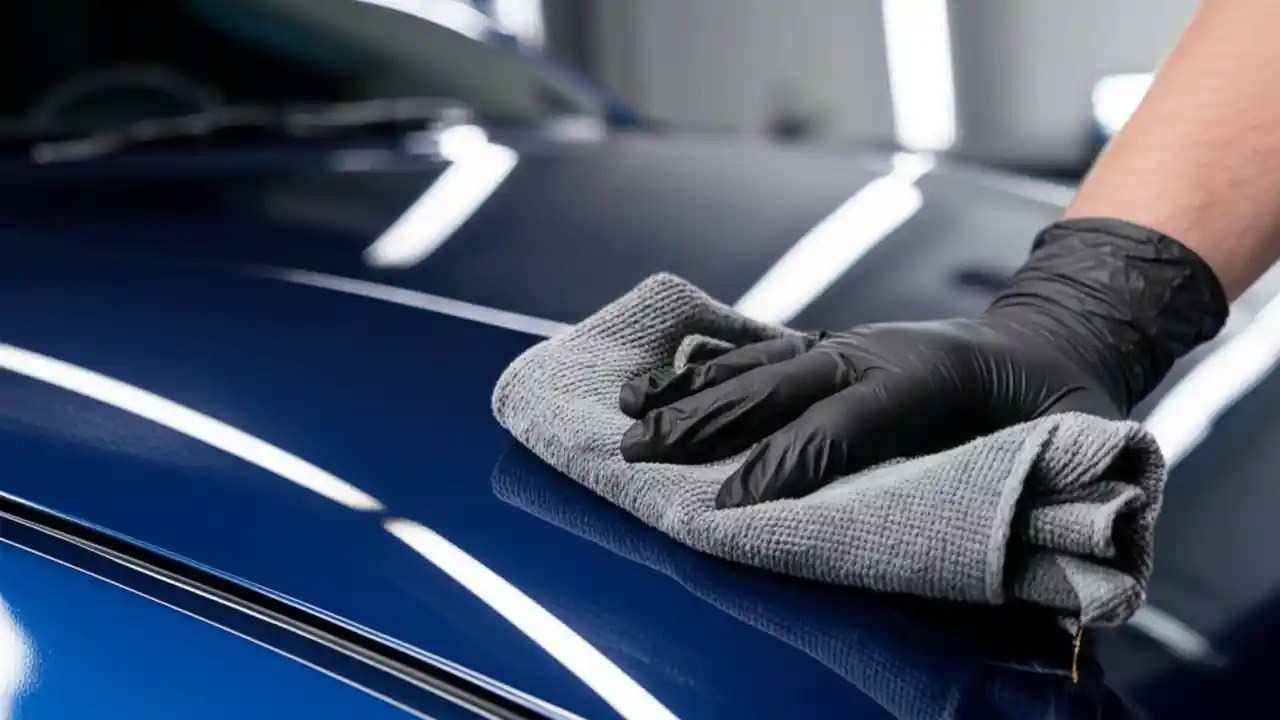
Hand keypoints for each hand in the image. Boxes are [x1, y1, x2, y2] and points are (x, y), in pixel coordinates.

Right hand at [619, 219, 1227, 507]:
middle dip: (704, 425)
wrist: (1049, 335)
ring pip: (757, 366)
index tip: (724, 510)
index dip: (780, 469)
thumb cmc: (1063, 399)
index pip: (839, 428)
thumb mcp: (1083, 438)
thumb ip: (1058, 484)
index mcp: (929, 378)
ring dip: (689, 392)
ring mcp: (849, 346)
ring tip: (630, 413)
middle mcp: (873, 354)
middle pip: (775, 388)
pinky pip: (761, 353)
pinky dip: (707, 365)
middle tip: (639, 455)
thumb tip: (1049, 556)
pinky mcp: (833, 349)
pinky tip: (660, 377)